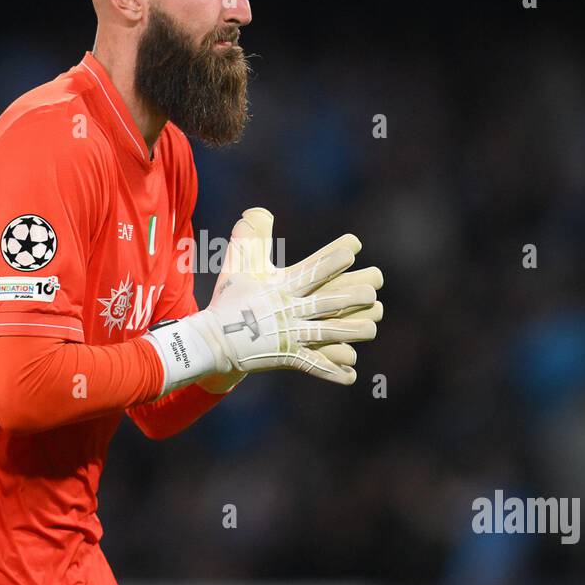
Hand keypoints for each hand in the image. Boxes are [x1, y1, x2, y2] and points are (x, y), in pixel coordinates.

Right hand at [146, 207, 380, 394]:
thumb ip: (250, 238)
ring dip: (352, 331)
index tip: (353, 246)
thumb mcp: (238, 267)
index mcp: (280, 288)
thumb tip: (259, 210)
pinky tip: (352, 374)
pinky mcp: (287, 357)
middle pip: (326, 301)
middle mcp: (288, 310)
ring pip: (327, 333)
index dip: (332, 258)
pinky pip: (314, 365)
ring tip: (372, 328)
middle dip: (351, 296)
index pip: (311, 269)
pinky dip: (333, 371)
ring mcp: (288, 335)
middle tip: (373, 289)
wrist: (212, 341)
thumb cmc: (228, 302)